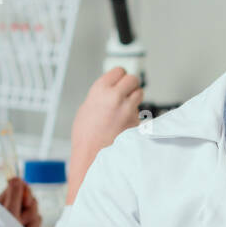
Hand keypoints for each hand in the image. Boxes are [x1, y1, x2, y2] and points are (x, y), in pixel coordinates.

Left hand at [0, 177, 40, 226]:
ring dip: (30, 221)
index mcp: (4, 198)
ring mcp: (20, 216)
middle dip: (29, 210)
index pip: (20, 184)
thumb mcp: (7, 211)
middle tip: (20, 219)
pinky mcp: (26, 225)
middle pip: (31, 198)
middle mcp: (13, 205)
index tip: (25, 202)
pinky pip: (38, 220)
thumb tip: (17, 177)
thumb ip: (14, 193)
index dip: (26, 191)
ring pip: (35, 210)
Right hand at [66, 66, 142, 202]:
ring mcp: (129, 109)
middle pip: (133, 80)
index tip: (120, 80)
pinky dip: (134, 117)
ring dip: (134, 99)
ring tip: (124, 110)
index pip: (119, 71)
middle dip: (130, 85)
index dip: (120, 76)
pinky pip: (139, 113)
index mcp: (101, 90)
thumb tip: (111, 90)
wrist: (92, 155)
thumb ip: (101, 95)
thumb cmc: (86, 135)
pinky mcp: (137, 122)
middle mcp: (117, 96)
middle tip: (126, 92)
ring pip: (139, 95)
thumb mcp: (87, 107)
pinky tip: (123, 125)